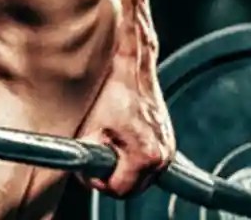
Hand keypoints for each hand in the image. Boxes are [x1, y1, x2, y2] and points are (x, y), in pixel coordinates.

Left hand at [78, 49, 175, 196]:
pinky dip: (132, 152)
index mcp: (147, 154)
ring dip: (122, 163)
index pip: (119, 189)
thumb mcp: (89, 127)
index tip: (89, 165)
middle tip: (96, 152)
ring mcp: (167, 145)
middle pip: (133, 186)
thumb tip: (82, 169)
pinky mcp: (166, 137)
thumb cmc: (110, 89)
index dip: (98, 180)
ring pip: (140, 174)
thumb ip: (85, 157)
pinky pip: (147, 158)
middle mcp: (163, 152)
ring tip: (109, 137)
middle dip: (112, 173)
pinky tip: (121, 134)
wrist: (131, 62)